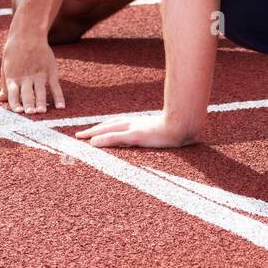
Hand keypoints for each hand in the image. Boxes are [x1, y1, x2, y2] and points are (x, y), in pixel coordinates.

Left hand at [0, 32, 64, 113]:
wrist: (27, 35)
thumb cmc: (14, 54)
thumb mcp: (5, 69)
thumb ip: (4, 87)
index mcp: (13, 77)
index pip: (13, 93)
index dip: (15, 103)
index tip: (18, 111)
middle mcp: (26, 77)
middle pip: (27, 93)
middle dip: (28, 103)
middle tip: (30, 112)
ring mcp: (39, 74)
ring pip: (41, 91)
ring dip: (41, 101)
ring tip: (42, 111)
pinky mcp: (50, 72)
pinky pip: (55, 87)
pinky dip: (59, 97)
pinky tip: (61, 106)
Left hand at [76, 113, 197, 147]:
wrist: (187, 125)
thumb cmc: (183, 128)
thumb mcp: (171, 132)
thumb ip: (165, 133)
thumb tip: (171, 138)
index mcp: (142, 123)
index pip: (119, 124)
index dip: (106, 127)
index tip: (95, 131)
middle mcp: (136, 124)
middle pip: (110, 125)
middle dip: (95, 129)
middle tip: (80, 134)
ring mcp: (136, 129)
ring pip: (109, 130)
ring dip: (93, 133)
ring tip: (80, 138)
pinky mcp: (137, 136)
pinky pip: (116, 138)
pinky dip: (103, 139)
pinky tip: (92, 143)